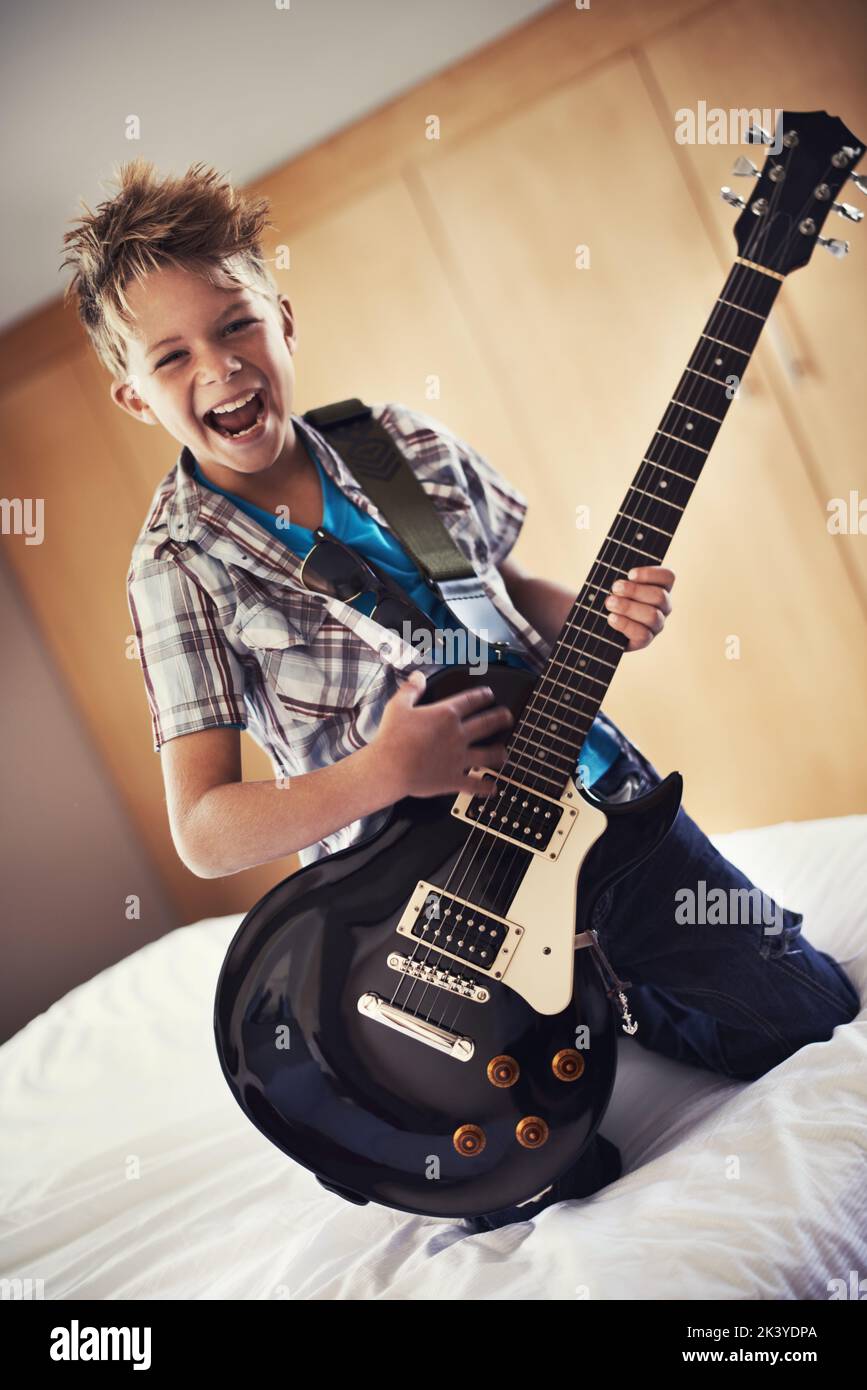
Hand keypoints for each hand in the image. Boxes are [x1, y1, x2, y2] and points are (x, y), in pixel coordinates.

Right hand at [373, 670, 513, 798]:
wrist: (390, 768)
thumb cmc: (392, 738)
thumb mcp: (398, 706)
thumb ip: (411, 689)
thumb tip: (418, 676)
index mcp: (446, 715)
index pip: (471, 701)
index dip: (482, 696)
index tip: (489, 695)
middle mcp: (457, 735)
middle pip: (487, 724)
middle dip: (500, 718)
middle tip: (508, 717)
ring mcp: (458, 758)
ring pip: (488, 755)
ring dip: (499, 754)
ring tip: (505, 754)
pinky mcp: (453, 778)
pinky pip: (474, 784)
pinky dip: (485, 787)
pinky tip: (492, 788)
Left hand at [604, 566, 674, 651]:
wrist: (598, 624)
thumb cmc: (612, 597)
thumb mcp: (618, 584)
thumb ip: (624, 578)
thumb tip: (620, 577)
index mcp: (661, 587)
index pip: (667, 577)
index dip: (650, 574)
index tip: (630, 574)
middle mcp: (663, 607)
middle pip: (660, 596)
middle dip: (635, 591)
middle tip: (615, 588)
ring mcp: (656, 625)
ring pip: (652, 615)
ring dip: (629, 607)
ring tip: (610, 603)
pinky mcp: (645, 640)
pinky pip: (642, 634)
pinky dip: (625, 625)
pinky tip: (612, 618)